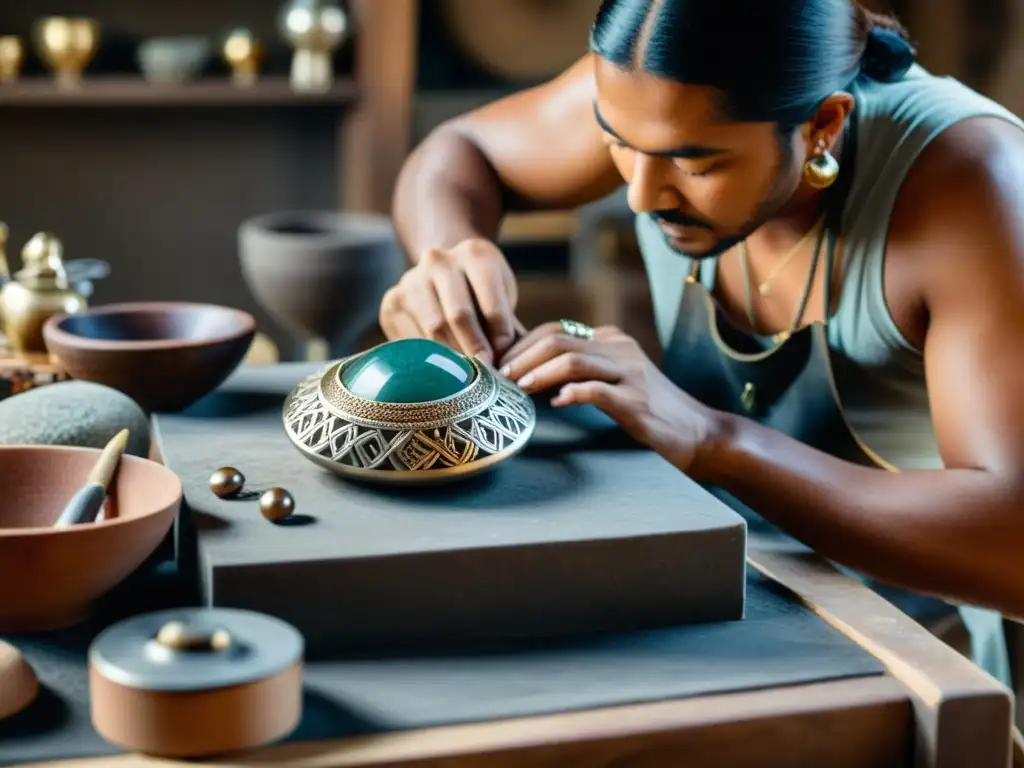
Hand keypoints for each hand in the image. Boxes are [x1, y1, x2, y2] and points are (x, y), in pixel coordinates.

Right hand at [379, 238, 520, 365]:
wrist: (443, 273)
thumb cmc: (481, 293)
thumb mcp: (501, 299)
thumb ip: (508, 328)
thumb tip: (514, 366)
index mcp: (476, 255)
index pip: (492, 304)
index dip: (500, 338)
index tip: (504, 362)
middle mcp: (439, 260)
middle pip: (458, 315)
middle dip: (474, 350)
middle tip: (484, 376)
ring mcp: (411, 280)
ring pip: (432, 329)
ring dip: (451, 357)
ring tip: (465, 377)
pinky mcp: (391, 301)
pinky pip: (411, 338)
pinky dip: (427, 358)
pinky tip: (439, 370)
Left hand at [498, 322, 721, 474]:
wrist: (699, 434)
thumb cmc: (651, 412)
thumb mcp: (614, 381)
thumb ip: (581, 371)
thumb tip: (529, 375)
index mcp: (611, 341)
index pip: (554, 331)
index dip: (521, 346)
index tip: (498, 365)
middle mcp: (620, 350)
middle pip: (558, 340)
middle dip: (522, 357)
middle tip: (499, 377)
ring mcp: (631, 374)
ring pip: (573, 360)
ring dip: (539, 372)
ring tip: (517, 387)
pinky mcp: (637, 402)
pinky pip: (598, 391)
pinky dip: (572, 394)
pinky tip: (556, 403)